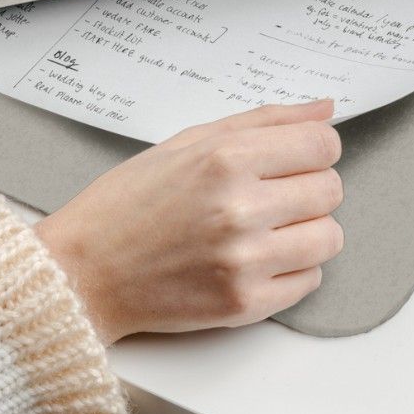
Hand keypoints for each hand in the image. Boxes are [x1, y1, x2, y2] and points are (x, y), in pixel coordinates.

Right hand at [35, 100, 343, 343]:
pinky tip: (255, 258)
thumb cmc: (128, 203)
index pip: (322, 145)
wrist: (83, 272)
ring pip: (329, 237)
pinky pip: (310, 281)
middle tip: (270, 194)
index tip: (297, 156)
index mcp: (225, 159)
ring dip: (306, 230)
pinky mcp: (245, 305)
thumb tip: (325, 109)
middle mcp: (239, 208)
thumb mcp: (187, 141)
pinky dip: (291, 269)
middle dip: (308, 187)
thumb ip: (263, 121)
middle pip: (330, 190)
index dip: (315, 148)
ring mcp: (244, 261)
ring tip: (265, 228)